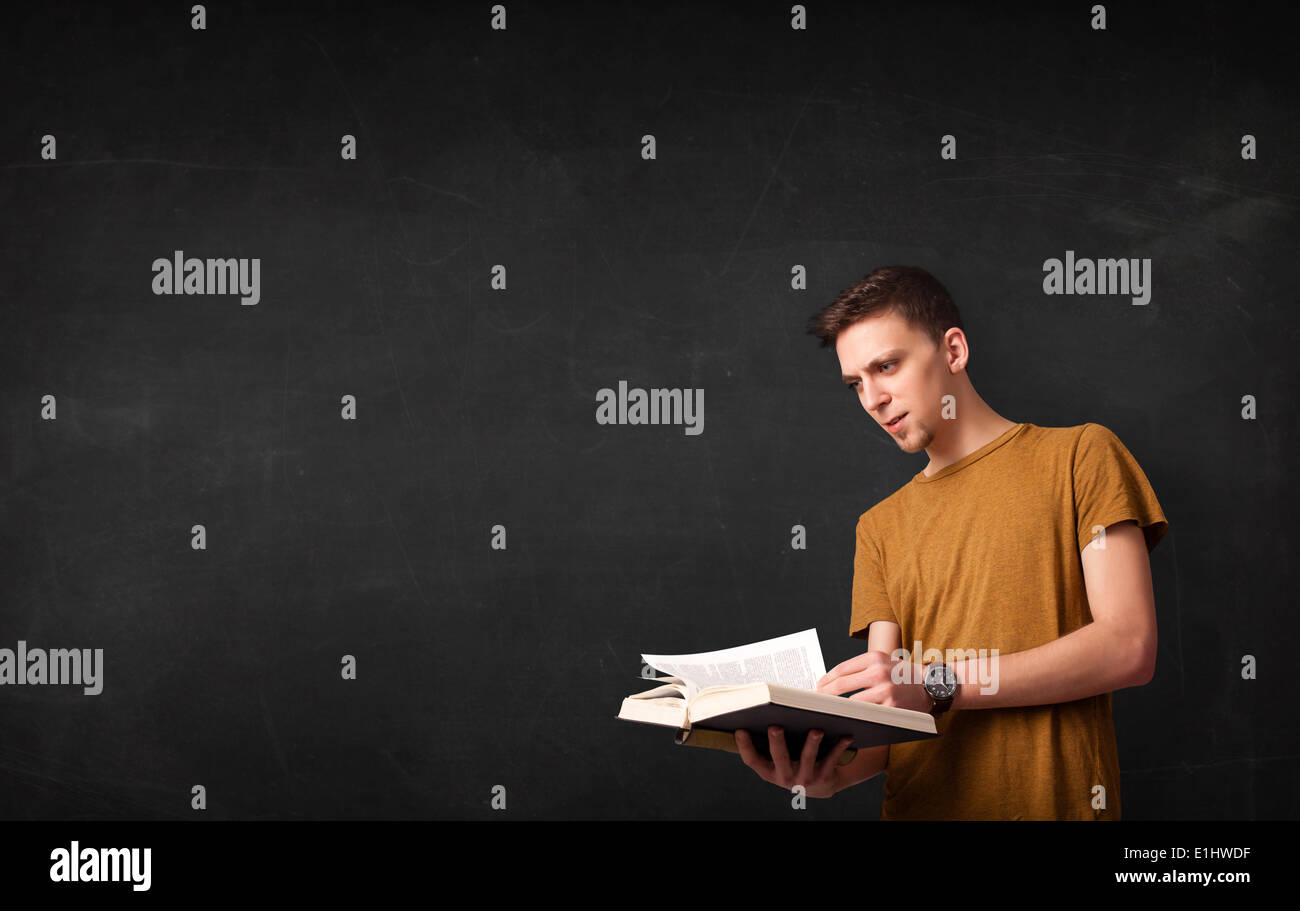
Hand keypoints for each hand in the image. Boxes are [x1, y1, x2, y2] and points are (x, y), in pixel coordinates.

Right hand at [734, 726, 854, 797]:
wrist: (820, 785)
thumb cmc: (794, 763)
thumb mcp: (777, 760)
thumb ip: (767, 742)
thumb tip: (760, 713)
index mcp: (769, 771)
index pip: (752, 760)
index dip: (744, 747)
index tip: (740, 730)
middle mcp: (785, 777)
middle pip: (779, 758)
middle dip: (777, 742)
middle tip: (775, 726)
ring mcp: (805, 778)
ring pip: (807, 759)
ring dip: (811, 744)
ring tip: (816, 730)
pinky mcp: (824, 777)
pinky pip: (831, 760)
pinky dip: (839, 747)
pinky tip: (845, 736)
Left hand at [815, 650, 932, 712]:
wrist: (930, 685)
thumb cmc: (902, 675)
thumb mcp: (883, 662)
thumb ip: (861, 668)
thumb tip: (833, 681)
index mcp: (874, 657)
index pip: (842, 669)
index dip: (826, 679)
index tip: (818, 686)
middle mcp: (879, 671)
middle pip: (842, 684)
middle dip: (825, 694)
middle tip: (817, 701)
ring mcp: (885, 690)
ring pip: (852, 701)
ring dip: (838, 708)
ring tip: (829, 711)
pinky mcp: (891, 707)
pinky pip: (867, 714)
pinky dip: (855, 717)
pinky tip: (848, 719)